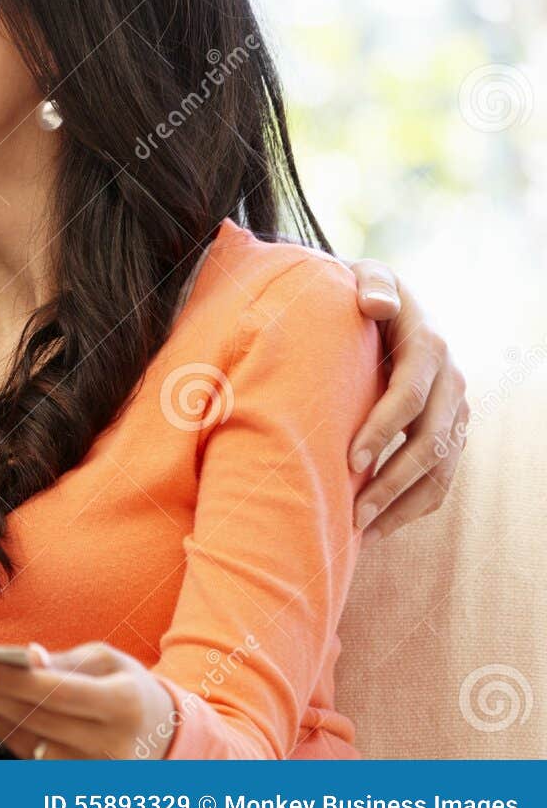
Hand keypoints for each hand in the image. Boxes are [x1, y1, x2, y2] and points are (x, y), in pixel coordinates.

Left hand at [0, 641, 176, 758]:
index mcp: (123, 705)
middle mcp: (108, 746)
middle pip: (31, 717)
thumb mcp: (107, 662)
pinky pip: (23, 753)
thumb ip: (64, 662)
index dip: (11, 681)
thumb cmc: (127, 688)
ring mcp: (90, 772)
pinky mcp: (73, 784)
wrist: (160, 737)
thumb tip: (26, 658)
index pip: (56, 693)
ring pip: (20, 738)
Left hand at [346, 260, 469, 543]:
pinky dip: (415, 506)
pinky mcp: (451, 430)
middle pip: (429, 443)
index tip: (351, 460)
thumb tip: (375, 304)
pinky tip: (379, 528)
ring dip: (403, 504)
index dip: (383, 430)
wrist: (390, 303)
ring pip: (441, 469)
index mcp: (429, 346)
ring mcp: (456, 409)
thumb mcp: (367, 276)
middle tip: (353, 512)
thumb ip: (370, 284)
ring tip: (362, 531)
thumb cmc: (364, 292)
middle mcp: (451, 381)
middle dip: (392, 481)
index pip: (409, 396)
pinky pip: (441, 476)